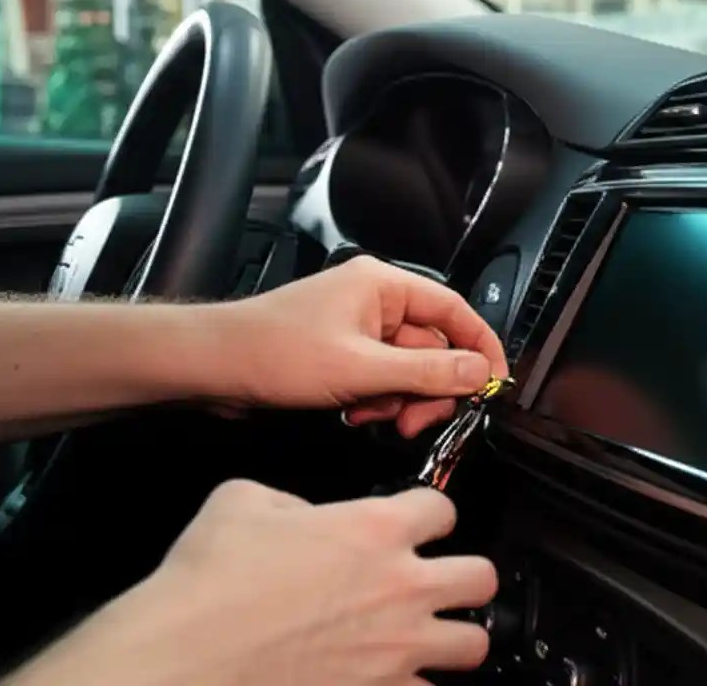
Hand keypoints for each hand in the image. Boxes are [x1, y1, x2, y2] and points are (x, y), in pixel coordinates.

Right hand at [5, 480, 496, 685]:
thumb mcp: (243, 502)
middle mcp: (401, 587)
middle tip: (440, 583)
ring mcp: (397, 648)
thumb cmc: (206, 586)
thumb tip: (299, 514)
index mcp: (374, 529)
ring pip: (473, 645)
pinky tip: (397, 679)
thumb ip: (291, 500)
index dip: (429, 514)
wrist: (183, 658)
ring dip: (455, 640)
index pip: (442, 508)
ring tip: (433, 639)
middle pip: (482, 578)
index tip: (419, 524)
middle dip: (464, 578)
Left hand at [209, 256, 507, 436]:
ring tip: (373, 416)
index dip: (481, 348)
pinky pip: (383, 379)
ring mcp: (360, 328)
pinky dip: (379, 401)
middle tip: (418, 419)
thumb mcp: (361, 369)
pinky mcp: (345, 353)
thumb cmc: (272, 352)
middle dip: (430, 388)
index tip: (493, 384)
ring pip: (409, 370)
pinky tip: (356, 413)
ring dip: (401, 400)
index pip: (456, 312)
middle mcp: (376, 302)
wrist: (212, 367)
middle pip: (435, 347)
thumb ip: (428, 372)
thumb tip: (479, 373)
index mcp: (384, 286)